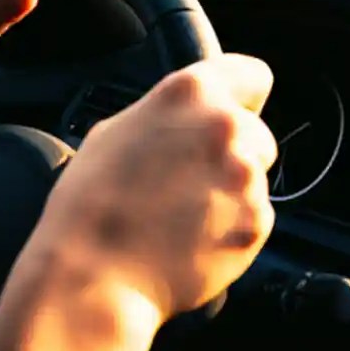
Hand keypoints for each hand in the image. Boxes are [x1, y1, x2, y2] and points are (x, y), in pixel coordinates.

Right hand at [32, 53, 277, 319]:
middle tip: (191, 181)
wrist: (93, 276)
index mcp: (190, 93)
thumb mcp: (115, 132)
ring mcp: (246, 175)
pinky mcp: (256, 221)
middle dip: (234, 154)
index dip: (243, 98)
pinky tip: (192, 240)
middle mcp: (226, 126)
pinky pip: (255, 218)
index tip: (236, 112)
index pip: (253, 75)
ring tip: (183, 216)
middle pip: (257, 134)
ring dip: (232, 193)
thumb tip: (186, 120)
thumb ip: (166, 117)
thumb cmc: (91, 205)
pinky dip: (233, 229)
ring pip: (256, 179)